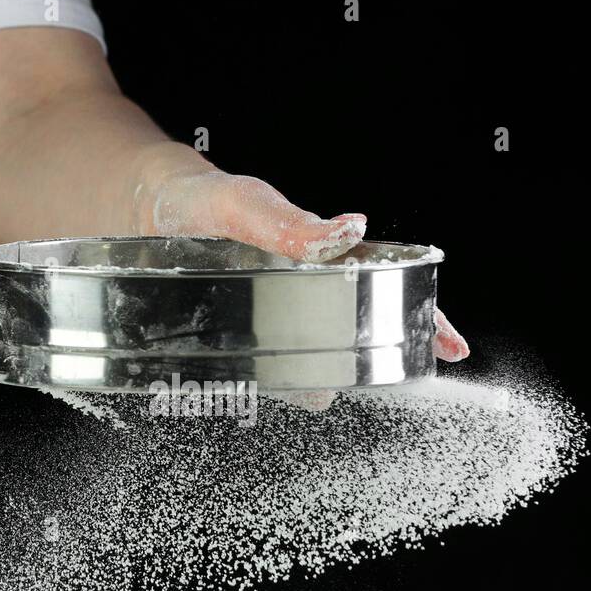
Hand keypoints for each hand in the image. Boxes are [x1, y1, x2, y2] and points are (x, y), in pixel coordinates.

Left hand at [138, 167, 468, 411]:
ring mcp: (268, 321)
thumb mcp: (243, 204)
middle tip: (350, 379)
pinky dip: (260, 389)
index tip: (453, 347)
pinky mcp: (230, 343)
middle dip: (357, 365)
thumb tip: (354, 228)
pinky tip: (250, 391)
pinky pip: (260, 376)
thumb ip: (290, 221)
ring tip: (296, 385)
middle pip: (352, 340)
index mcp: (319, 257)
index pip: (385, 288)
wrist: (137, 208)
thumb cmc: (199, 199)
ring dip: (307, 382)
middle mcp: (301, 293)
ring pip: (309, 366)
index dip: (421, 318)